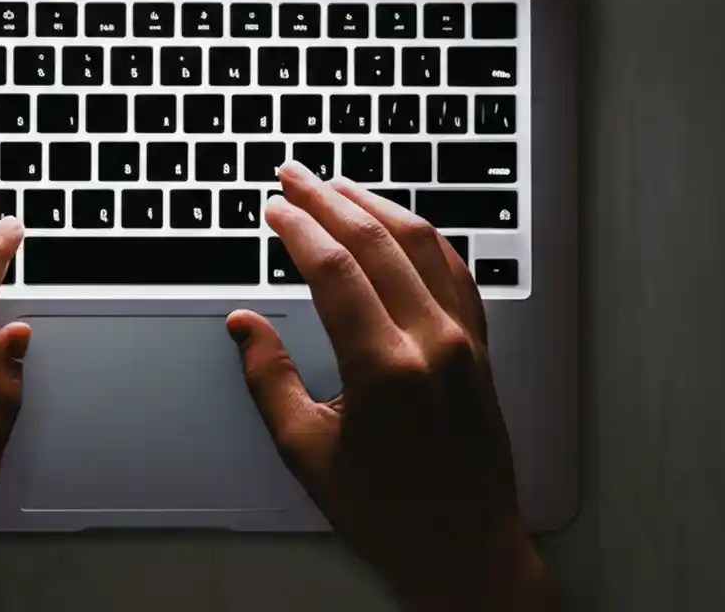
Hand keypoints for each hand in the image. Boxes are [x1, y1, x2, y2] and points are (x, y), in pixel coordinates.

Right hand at [227, 162, 555, 611]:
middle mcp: (433, 343)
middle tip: (293, 175)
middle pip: (377, 242)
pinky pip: (456, 271)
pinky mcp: (481, 348)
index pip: (334, 270)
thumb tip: (244, 324)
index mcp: (386, 368)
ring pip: (423, 245)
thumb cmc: (387, 512)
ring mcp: (464, 342)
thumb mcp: (306, 451)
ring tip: (339, 185)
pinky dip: (424, 237)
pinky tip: (401, 225)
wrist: (465, 548)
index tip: (271, 207)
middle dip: (328, 200)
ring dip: (377, 206)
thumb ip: (269, 379)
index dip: (297, 229)